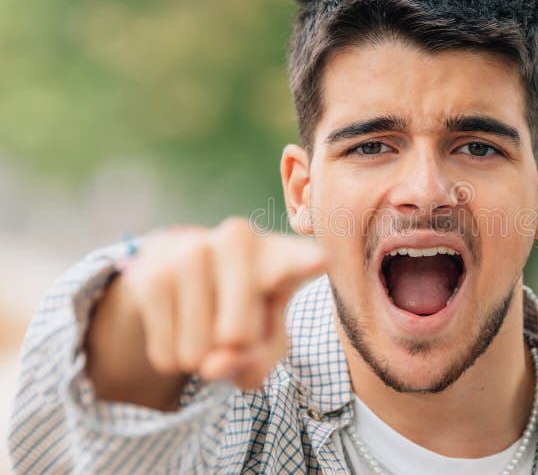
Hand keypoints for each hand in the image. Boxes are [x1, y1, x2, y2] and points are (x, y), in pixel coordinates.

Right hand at [93, 217, 325, 394]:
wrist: (184, 280)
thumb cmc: (243, 314)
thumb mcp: (264, 342)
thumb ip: (256, 360)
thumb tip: (214, 365)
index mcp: (282, 255)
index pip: (296, 261)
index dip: (304, 263)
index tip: (319, 261)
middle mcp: (240, 239)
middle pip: (239, 334)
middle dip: (234, 351)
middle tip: (235, 330)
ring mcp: (192, 248)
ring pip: (198, 349)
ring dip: (200, 359)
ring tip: (206, 326)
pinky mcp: (151, 270)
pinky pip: (166, 351)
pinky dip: (172, 359)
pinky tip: (179, 329)